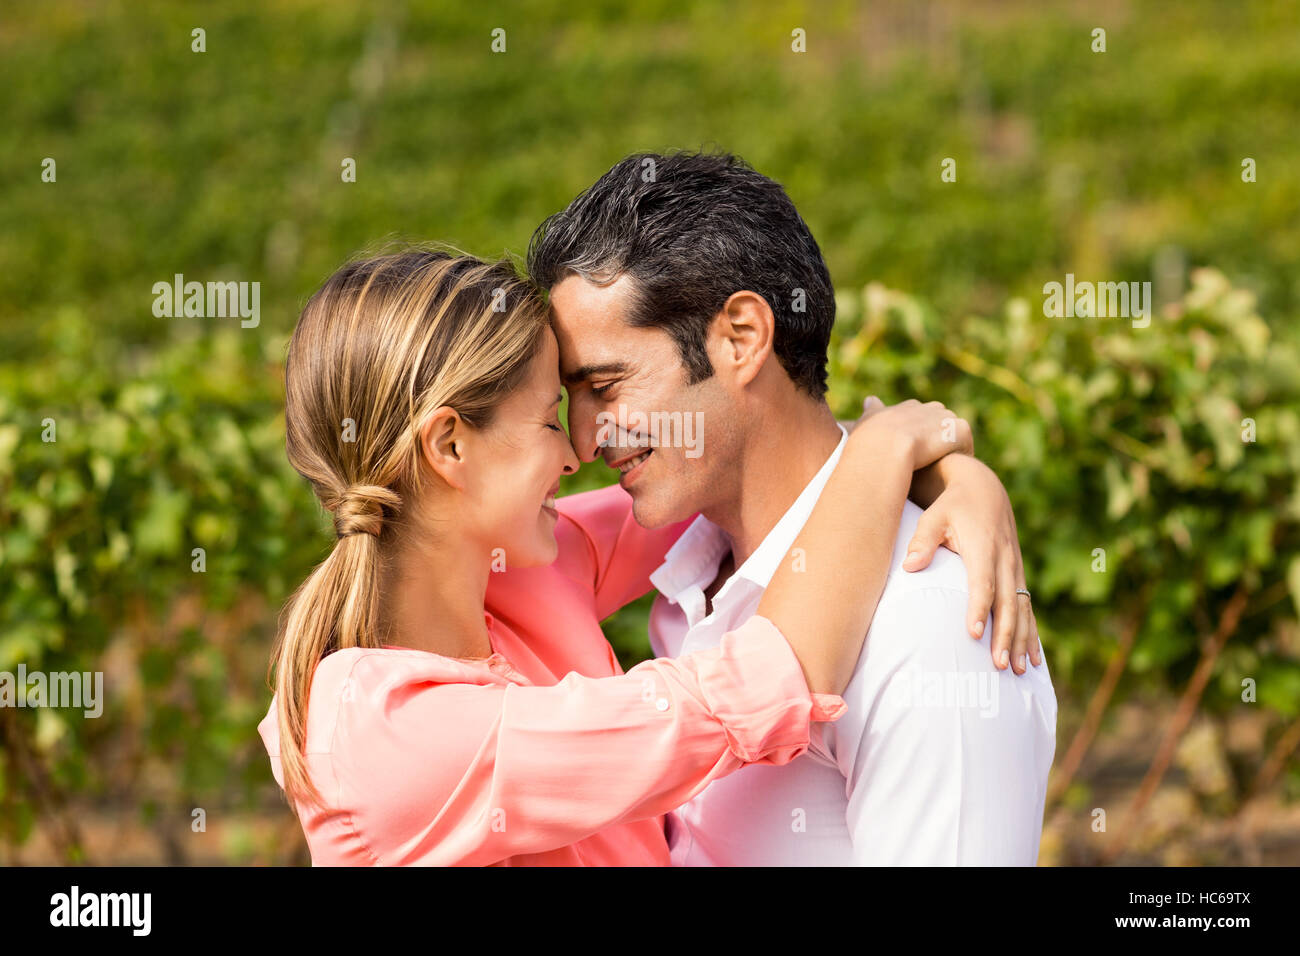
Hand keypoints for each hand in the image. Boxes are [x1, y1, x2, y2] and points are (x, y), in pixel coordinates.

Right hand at [853, 396, 972, 470]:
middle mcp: (927, 408)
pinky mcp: (958, 430)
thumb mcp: (866, 421)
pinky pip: (966, 441)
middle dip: (939, 437)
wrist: (886, 448)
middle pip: (940, 420)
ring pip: (954, 431)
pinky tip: (954, 468)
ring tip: (947, 467)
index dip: (920, 432)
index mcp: (907, 408)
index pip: (920, 414)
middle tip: (933, 461)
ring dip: (952, 446)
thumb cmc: (870, 441)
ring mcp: (944, 418)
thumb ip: (871, 411)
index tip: (916, 449)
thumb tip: (870, 399)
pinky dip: (963, 453)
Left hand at [902, 453, 1042, 674]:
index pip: (982, 583)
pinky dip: (1030, 633)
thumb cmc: (952, 505)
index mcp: (983, 547)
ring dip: (1020, 640)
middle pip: (1007, 603)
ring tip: (1016, 670)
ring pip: (1022, 609)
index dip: (979, 608)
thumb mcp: (934, 516)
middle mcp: (1004, 560)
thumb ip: (923, 540)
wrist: (984, 488)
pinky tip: (1032, 658)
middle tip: (998, 664)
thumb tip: (910, 566)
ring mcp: (1014, 568)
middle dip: (1004, 635)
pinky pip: (1027, 607)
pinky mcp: (1017, 574)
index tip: (975, 634)